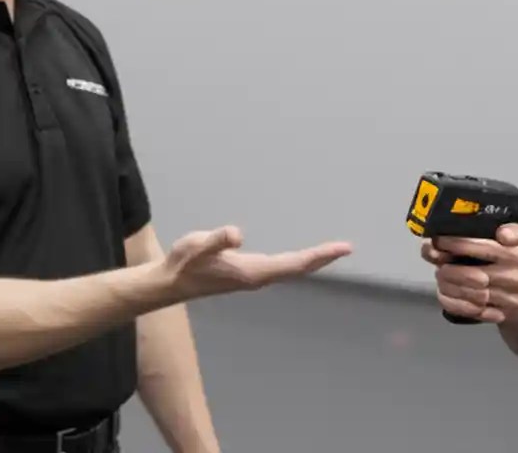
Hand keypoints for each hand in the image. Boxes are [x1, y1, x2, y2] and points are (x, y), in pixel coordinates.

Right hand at [164, 226, 352, 298]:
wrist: (171, 283)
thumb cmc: (183, 264)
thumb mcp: (196, 246)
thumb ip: (216, 240)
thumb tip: (236, 234)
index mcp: (252, 272)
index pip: (294, 263)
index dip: (318, 255)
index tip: (340, 248)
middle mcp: (258, 277)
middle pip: (298, 268)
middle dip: (322, 258)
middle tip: (346, 247)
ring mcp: (254, 277)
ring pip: (291, 269)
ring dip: (312, 261)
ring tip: (332, 251)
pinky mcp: (248, 274)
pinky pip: (282, 267)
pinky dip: (298, 261)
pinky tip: (304, 258)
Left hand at [430, 224, 517, 327]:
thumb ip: (517, 230)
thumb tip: (500, 231)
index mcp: (516, 256)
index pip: (480, 247)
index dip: (455, 243)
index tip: (438, 238)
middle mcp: (509, 277)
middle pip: (468, 272)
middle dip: (445, 264)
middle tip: (433, 256)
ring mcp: (506, 300)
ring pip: (467, 293)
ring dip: (447, 283)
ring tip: (439, 272)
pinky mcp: (504, 316)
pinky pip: (474, 312)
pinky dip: (455, 304)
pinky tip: (445, 294)